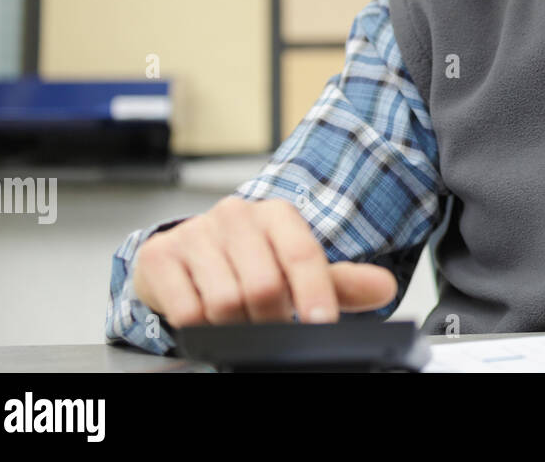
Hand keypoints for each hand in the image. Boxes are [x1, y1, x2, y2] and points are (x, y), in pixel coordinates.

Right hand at [131, 196, 397, 327]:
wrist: (185, 255)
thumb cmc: (249, 262)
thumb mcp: (297, 269)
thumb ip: (342, 282)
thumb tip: (384, 288)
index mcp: (276, 215)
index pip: (302, 254)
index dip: (315, 292)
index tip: (321, 324)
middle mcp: (235, 215)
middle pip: (263, 285)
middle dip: (271, 320)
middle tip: (271, 331)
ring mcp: (195, 233)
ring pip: (225, 301)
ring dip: (236, 327)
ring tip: (240, 323)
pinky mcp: (161, 256)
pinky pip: (187, 310)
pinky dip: (202, 329)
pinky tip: (208, 321)